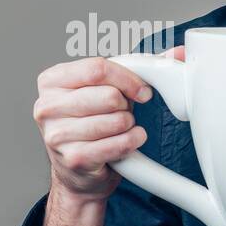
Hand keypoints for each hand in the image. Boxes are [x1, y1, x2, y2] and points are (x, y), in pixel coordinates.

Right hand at [33, 46, 183, 203]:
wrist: (79, 171)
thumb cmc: (93, 123)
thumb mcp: (107, 89)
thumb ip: (139, 68)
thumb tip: (178, 54)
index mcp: (52, 81)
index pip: (97, 68)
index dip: (128, 79)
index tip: (143, 90)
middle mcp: (47, 106)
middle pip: (108, 95)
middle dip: (127, 105)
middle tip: (124, 113)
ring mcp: (56, 135)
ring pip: (116, 120)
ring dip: (128, 125)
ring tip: (120, 129)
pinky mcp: (73, 159)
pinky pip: (118, 144)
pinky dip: (132, 142)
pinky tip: (128, 142)